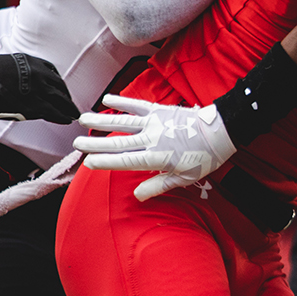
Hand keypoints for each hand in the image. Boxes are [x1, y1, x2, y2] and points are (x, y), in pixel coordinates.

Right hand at [0, 53, 78, 122]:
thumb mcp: (6, 63)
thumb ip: (19, 70)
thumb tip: (23, 79)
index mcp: (30, 61)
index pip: (52, 72)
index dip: (58, 83)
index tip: (60, 89)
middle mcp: (38, 74)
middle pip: (59, 86)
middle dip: (66, 96)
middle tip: (71, 104)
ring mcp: (37, 89)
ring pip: (59, 99)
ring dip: (68, 107)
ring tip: (74, 114)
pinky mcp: (33, 105)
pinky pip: (52, 112)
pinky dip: (62, 116)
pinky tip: (67, 119)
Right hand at [74, 94, 237, 200]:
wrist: (220, 131)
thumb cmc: (204, 158)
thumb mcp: (184, 178)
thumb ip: (158, 185)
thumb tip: (136, 195)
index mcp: (156, 157)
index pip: (123, 160)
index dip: (104, 161)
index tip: (87, 162)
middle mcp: (151, 138)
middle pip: (117, 141)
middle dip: (95, 143)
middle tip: (76, 143)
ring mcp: (155, 122)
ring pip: (123, 121)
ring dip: (102, 120)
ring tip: (83, 119)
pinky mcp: (160, 109)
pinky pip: (137, 105)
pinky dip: (122, 101)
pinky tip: (107, 100)